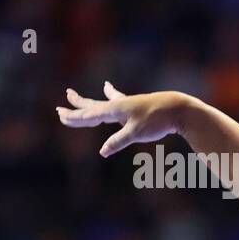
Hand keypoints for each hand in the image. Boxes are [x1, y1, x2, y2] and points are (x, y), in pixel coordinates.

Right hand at [56, 82, 191, 157]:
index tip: (61, 116)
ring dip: (87, 101)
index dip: (75, 117)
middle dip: (76, 106)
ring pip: (101, 103)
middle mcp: (118, 105)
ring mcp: (127, 104)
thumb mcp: (136, 133)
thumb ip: (118, 141)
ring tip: (72, 94)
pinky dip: (110, 94)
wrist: (178, 108)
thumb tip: (102, 152)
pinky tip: (107, 88)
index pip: (89, 115)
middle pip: (92, 106)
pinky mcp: (136, 106)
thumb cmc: (157, 120)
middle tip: (61, 103)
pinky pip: (117, 99)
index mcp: (115, 110)